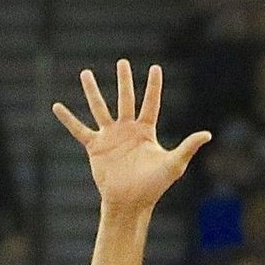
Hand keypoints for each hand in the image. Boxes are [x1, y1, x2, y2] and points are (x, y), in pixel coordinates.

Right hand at [53, 60, 210, 210]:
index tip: (155, 67)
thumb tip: (208, 134)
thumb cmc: (154, 186)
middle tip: (121, 62)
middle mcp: (127, 129)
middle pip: (125, 98)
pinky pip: (79, 129)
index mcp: (146, 131)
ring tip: (85, 73)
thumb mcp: (173, 164)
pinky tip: (57, 106)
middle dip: (124, 80)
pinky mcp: (95, 146)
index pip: (151, 102)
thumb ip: (188, 147)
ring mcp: (110, 136)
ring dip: (93, 91)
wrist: (130, 202)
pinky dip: (67, 119)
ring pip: (100, 108)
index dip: (153, 86)